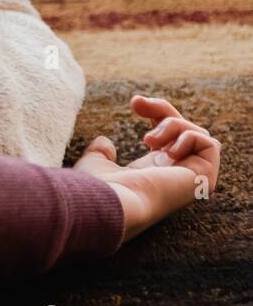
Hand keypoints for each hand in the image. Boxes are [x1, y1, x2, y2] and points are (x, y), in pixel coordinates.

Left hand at [73, 96, 220, 245]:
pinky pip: (209, 144)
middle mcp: (176, 174)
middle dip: (162, 109)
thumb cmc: (99, 189)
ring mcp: (191, 178)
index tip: (134, 102)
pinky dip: (189, 137)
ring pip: (197, 134)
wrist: (112, 204)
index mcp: (154, 171)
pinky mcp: (204, 179)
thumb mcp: (96, 164)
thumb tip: (104, 142)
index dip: (156, 113)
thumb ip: (100, 154)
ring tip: (148, 139)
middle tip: (136, 103)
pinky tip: (169, 152)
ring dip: (172, 125)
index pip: (168, 136)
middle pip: (185, 130)